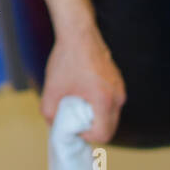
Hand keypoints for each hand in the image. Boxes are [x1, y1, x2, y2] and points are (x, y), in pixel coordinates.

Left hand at [40, 23, 126, 143]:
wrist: (78, 33)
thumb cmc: (67, 59)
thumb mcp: (52, 89)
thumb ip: (50, 113)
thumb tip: (54, 126)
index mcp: (104, 100)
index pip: (103, 134)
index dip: (85, 136)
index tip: (73, 126)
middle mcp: (118, 96)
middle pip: (109, 127)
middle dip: (90, 128)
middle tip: (72, 118)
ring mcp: (120, 88)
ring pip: (110, 115)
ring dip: (94, 116)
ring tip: (76, 104)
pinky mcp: (118, 82)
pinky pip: (110, 102)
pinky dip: (98, 105)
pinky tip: (82, 94)